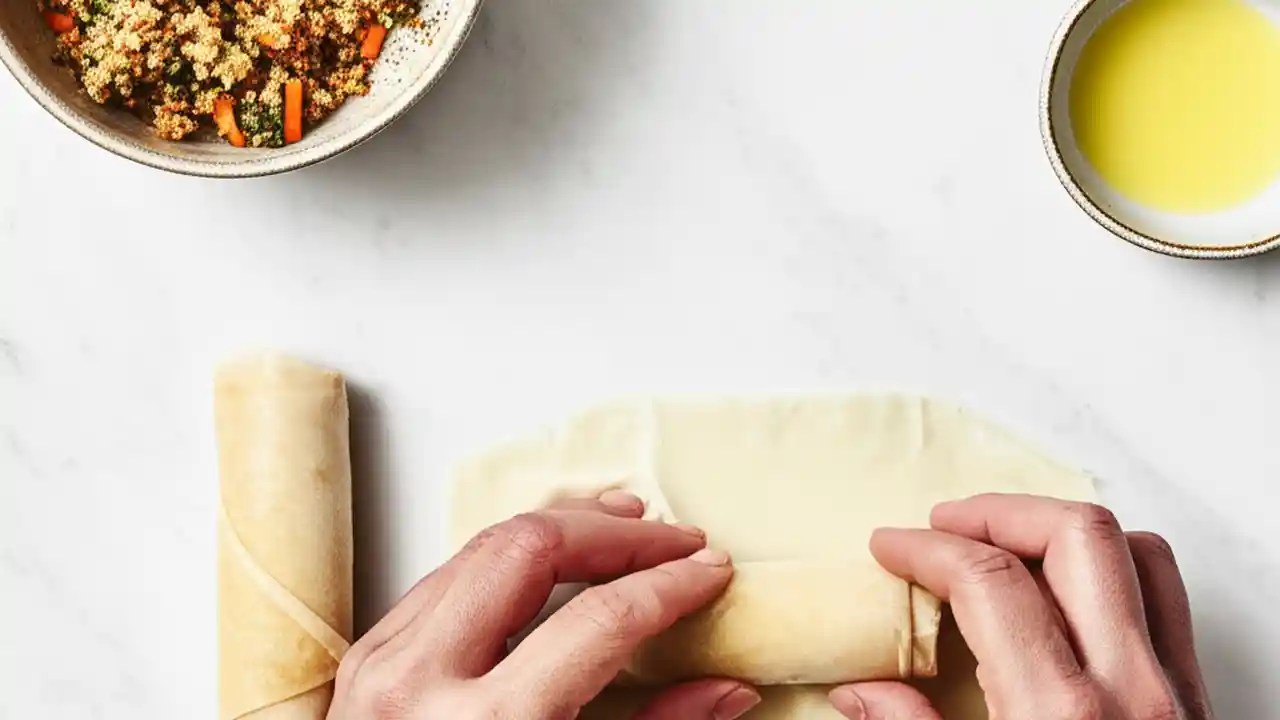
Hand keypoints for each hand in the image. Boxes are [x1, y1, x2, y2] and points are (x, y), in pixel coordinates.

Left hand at [327, 492, 760, 719]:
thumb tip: (727, 690)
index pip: (600, 620)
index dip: (667, 585)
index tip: (707, 573)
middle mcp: (425, 681)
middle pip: (532, 550)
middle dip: (616, 533)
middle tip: (672, 540)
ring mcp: (385, 661)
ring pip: (484, 543)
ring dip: (562, 526)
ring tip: (622, 527)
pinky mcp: (367, 655)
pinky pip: (448, 573)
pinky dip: (508, 553)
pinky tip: (550, 558)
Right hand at [829, 494, 1212, 719]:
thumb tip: (859, 692)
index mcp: (1060, 715)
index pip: (990, 582)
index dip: (926, 551)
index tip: (890, 548)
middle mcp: (1132, 691)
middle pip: (1074, 537)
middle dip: (997, 513)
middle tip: (943, 528)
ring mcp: (1177, 695)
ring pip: (1136, 553)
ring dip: (1060, 532)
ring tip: (1003, 545)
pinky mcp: (1200, 707)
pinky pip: (1165, 599)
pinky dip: (1112, 569)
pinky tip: (1065, 593)